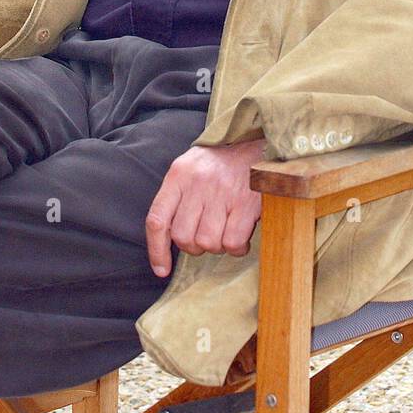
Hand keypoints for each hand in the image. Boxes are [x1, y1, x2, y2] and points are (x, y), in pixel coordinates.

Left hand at [145, 138, 266, 276]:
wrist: (256, 142)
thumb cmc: (219, 163)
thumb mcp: (189, 168)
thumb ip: (176, 198)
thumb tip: (166, 239)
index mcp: (179, 175)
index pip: (157, 219)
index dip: (156, 250)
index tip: (161, 269)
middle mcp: (198, 183)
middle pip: (183, 237)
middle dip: (194, 245)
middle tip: (206, 234)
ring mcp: (223, 193)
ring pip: (208, 242)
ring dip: (217, 245)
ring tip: (225, 230)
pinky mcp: (247, 203)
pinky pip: (233, 242)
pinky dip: (237, 247)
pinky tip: (241, 232)